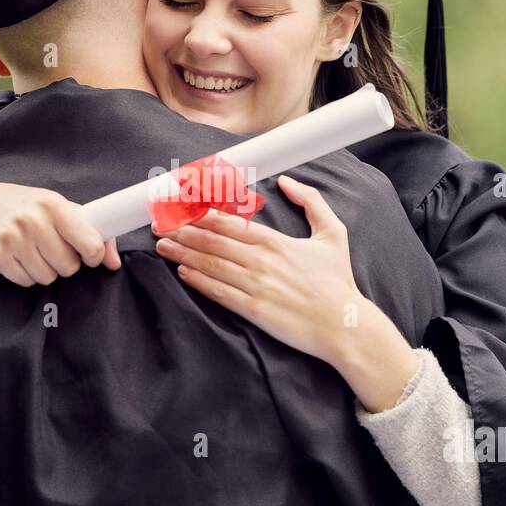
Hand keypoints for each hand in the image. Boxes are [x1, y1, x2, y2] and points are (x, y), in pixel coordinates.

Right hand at [0, 168, 119, 286]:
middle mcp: (33, 221)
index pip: (90, 244)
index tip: (86, 254)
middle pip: (69, 267)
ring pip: (47, 277)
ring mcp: (12, 239)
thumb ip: (89, 231)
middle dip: (65, 263)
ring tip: (32, 252)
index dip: (92, 255)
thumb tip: (113, 262)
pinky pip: (25, 282)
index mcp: (53, 205)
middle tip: (51, 249)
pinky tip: (17, 257)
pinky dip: (25, 275)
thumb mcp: (55, 207)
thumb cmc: (20, 206)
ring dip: (44, 270)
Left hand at [153, 175, 364, 361]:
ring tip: (163, 246)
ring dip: (183, 254)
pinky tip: (183, 273)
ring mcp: (256, 286)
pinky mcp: (254, 311)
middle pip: (212, 241)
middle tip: (160, 224)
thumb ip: (312, 201)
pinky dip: (198, 282)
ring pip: (210, 265)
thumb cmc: (338, 282)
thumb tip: (288, 181)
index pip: (229, 222)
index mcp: (276, 242)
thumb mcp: (333, 233)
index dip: (200, 213)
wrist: (345, 325)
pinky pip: (219, 293)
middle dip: (182, 231)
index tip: (181, 206)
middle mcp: (262, 261)